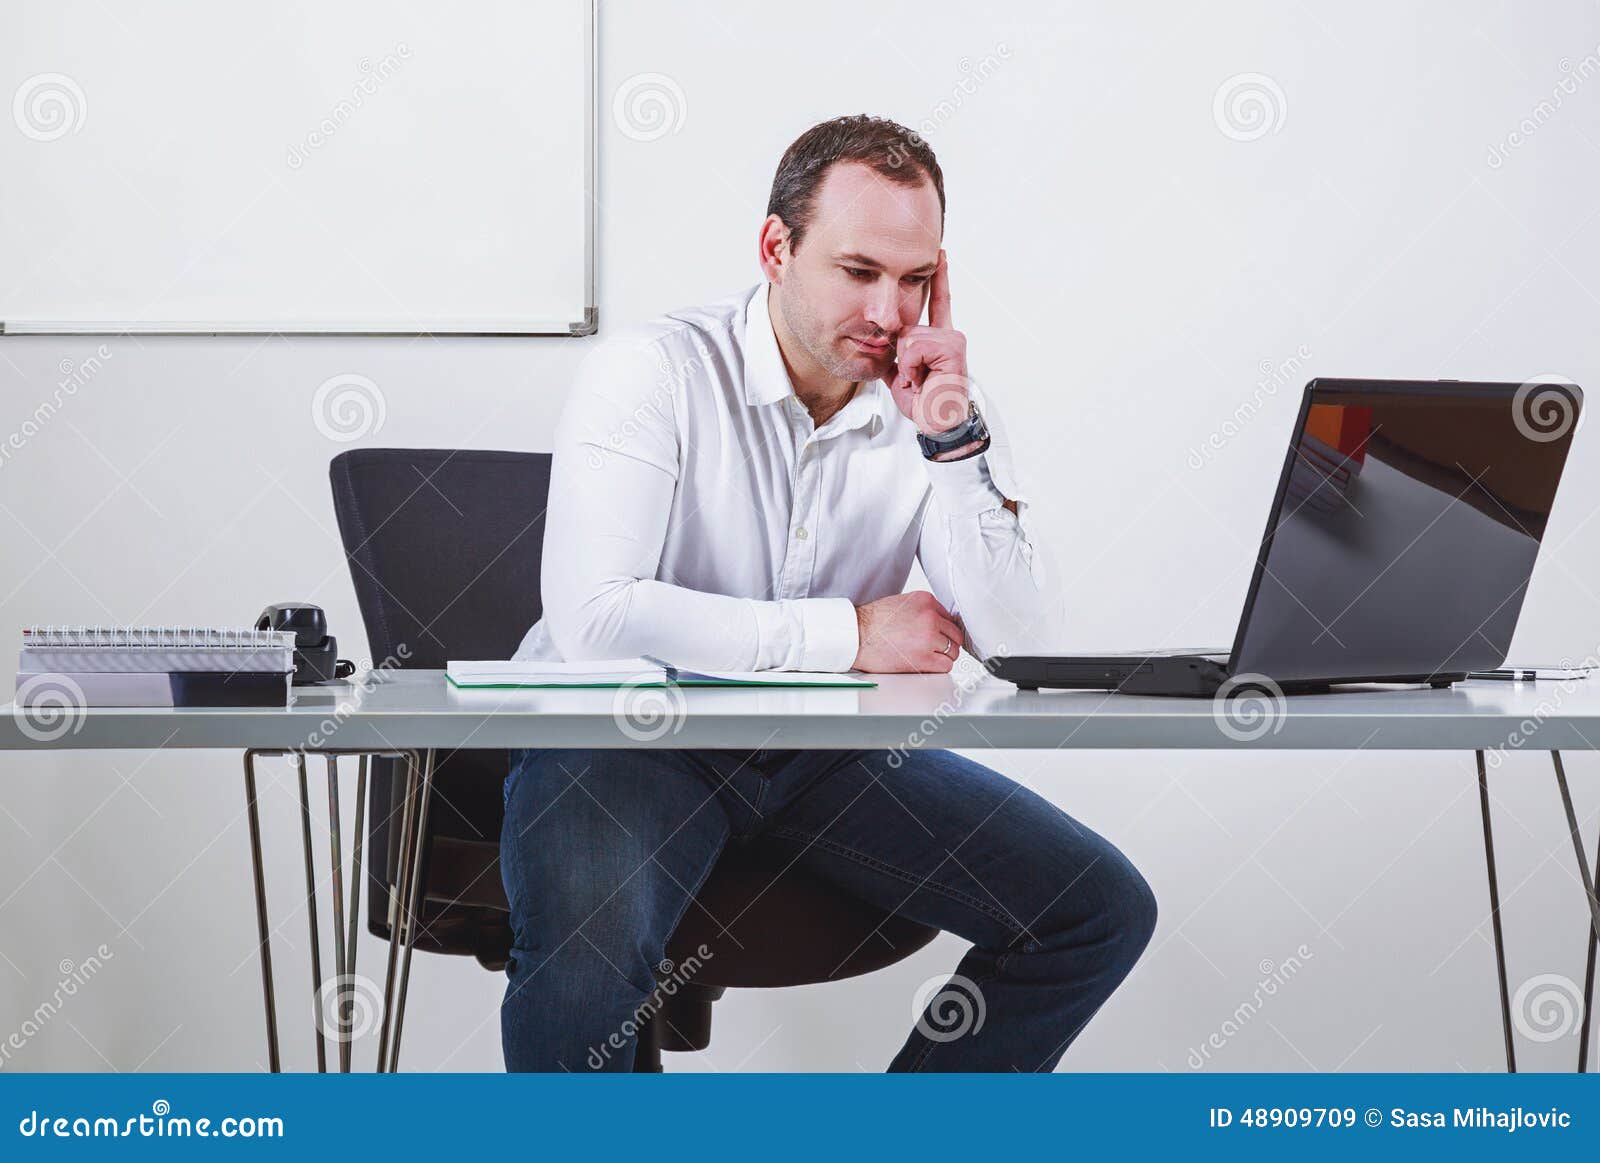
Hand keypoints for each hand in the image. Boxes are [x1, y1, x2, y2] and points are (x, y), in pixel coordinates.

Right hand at [852, 591, 965, 673]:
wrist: (856, 636)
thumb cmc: (872, 622)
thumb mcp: (902, 603)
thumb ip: (923, 610)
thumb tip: (938, 623)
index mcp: (926, 601)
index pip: (950, 618)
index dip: (944, 630)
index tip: (938, 637)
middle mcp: (930, 617)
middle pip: (955, 635)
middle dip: (946, 643)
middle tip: (935, 649)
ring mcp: (929, 637)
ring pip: (953, 652)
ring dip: (943, 656)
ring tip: (928, 657)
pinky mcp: (924, 658)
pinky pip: (945, 666)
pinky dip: (938, 668)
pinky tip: (926, 664)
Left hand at [882, 249, 969, 437]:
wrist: (936, 421)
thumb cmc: (923, 401)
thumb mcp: (901, 373)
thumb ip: (894, 353)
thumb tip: (882, 343)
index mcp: (938, 338)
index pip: (938, 302)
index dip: (938, 279)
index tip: (940, 256)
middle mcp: (948, 335)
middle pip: (907, 327)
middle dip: (902, 354)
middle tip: (915, 378)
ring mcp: (952, 340)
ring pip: (909, 337)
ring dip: (907, 364)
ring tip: (919, 380)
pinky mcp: (952, 348)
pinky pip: (915, 346)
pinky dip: (912, 366)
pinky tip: (922, 379)